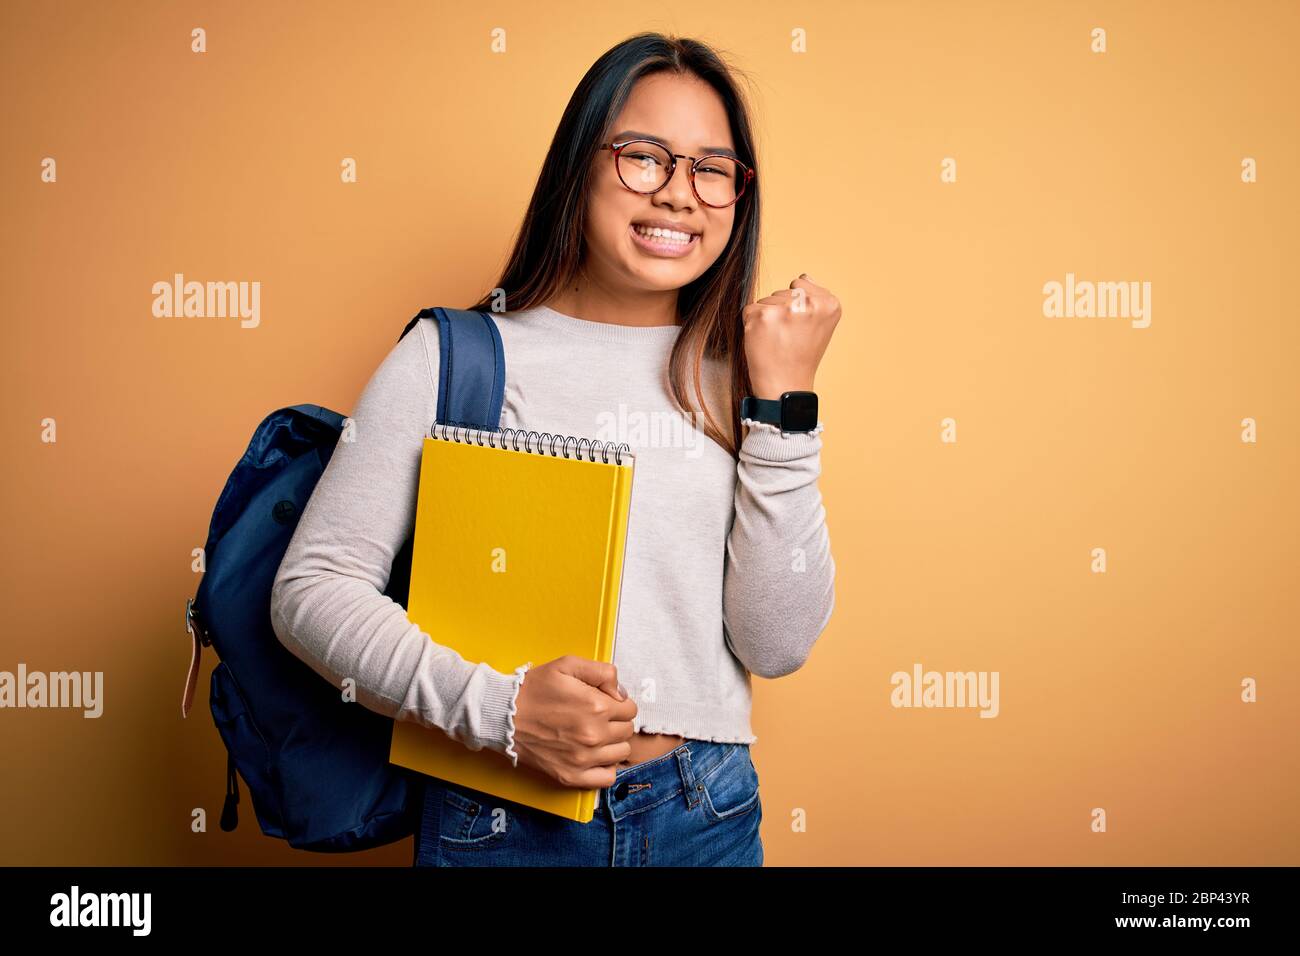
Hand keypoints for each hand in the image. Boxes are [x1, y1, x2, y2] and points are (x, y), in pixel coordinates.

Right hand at [509, 655, 636, 787]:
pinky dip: (605, 767)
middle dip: (616, 721)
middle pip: (627, 731)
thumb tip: (621, 693)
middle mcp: (594, 734)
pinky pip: (607, 778)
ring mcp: (583, 758)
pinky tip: (594, 756)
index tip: (605, 702)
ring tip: (595, 735)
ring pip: (621, 753)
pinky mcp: (571, 776)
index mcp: (596, 706)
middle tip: (598, 717)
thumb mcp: (567, 665)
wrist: (503, 715)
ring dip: (613, 743)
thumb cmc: (534, 689)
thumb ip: (602, 672)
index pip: (630, 709)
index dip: (619, 703)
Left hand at [742, 273, 841, 399]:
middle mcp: (810, 304)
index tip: (801, 328)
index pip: (801, 284)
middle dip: (781, 312)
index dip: (796, 307)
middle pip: (783, 292)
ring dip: (767, 318)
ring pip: (766, 300)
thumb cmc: (800, 356)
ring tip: (777, 341)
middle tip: (788, 338)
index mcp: (830, 303)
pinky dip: (752, 324)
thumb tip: (802, 278)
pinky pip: (750, 309)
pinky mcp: (762, 316)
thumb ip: (813, 298)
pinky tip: (764, 342)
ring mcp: (786, 309)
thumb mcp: (819, 324)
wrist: (786, 386)